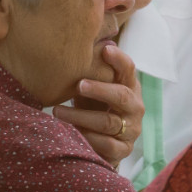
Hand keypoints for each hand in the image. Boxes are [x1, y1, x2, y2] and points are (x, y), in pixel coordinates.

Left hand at [53, 42, 142, 165]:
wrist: (102, 142)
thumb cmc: (94, 107)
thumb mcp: (92, 88)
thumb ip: (89, 71)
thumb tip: (69, 41)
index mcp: (129, 88)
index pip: (129, 70)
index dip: (119, 60)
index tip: (104, 50)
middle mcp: (135, 108)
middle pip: (122, 96)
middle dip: (100, 90)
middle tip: (78, 85)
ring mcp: (131, 130)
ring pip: (108, 122)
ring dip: (81, 116)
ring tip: (57, 111)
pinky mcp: (123, 149)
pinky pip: (107, 145)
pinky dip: (88, 138)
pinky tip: (72, 133)